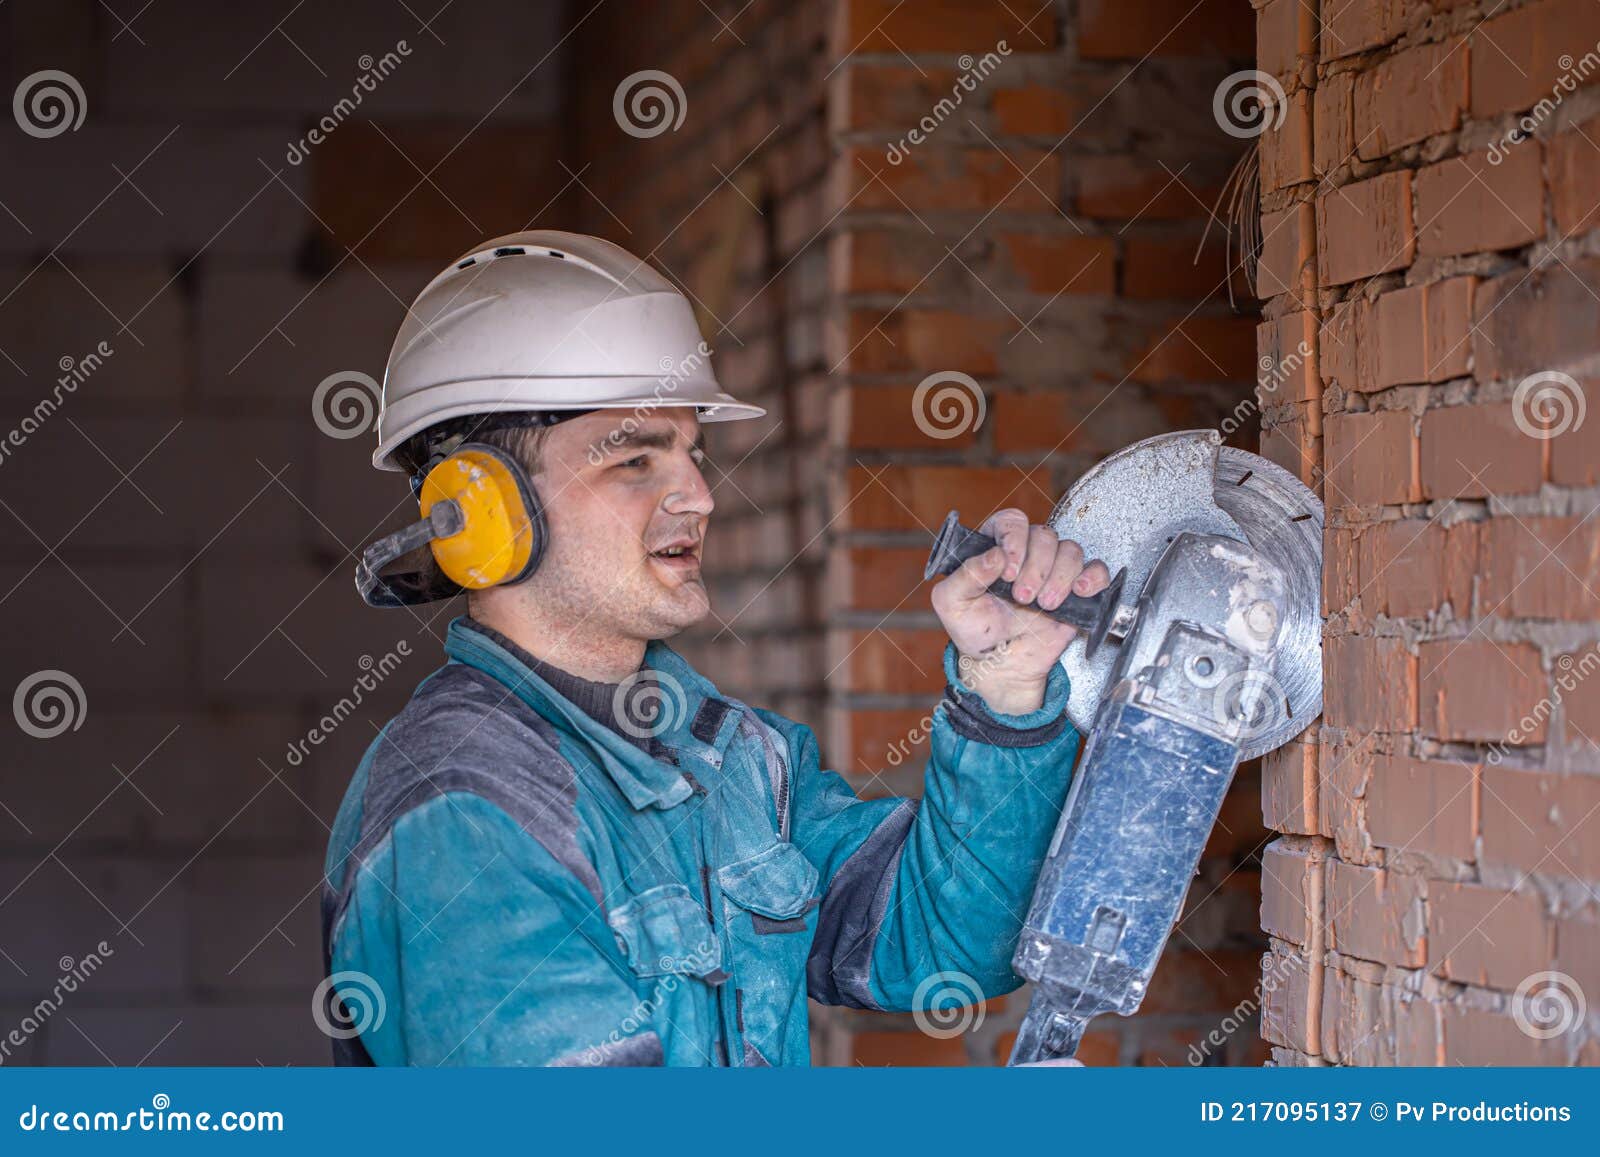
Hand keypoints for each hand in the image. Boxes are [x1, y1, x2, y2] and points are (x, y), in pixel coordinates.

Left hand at [930, 508, 1110, 715]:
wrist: (1001, 664)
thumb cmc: (976, 631)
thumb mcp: (952, 604)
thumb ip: (966, 575)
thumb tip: (994, 556)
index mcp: (995, 548)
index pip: (1011, 522)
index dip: (1014, 540)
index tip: (1009, 571)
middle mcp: (1027, 554)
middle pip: (1044, 535)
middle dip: (1036, 568)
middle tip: (1022, 597)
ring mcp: (1053, 570)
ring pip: (1070, 550)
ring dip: (1059, 578)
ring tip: (1044, 605)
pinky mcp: (1076, 590)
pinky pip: (1096, 570)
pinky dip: (1092, 578)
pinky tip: (1078, 592)